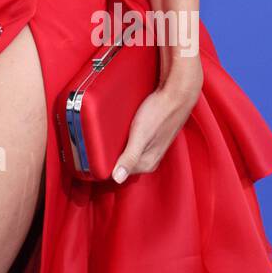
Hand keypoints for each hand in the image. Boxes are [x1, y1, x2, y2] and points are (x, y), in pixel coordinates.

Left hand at [111, 68, 202, 183]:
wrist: (176, 95)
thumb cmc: (159, 112)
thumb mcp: (140, 135)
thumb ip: (130, 157)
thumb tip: (118, 178)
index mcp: (147, 163)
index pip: (119, 172)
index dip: (106, 164)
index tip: (95, 155)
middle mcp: (150, 159)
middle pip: (124, 162)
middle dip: (112, 154)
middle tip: (100, 141)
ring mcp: (152, 148)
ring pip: (129, 151)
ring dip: (119, 145)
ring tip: (112, 134)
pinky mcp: (152, 137)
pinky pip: (134, 142)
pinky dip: (127, 138)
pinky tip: (124, 129)